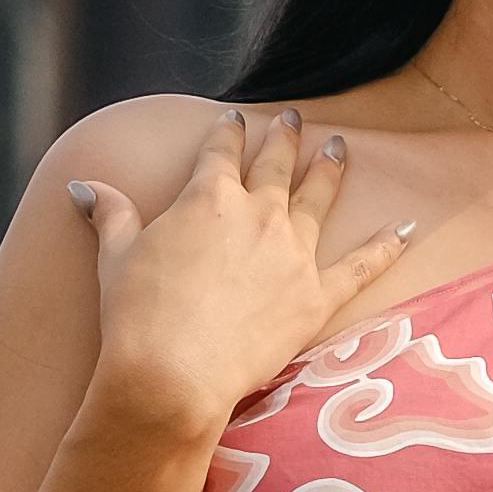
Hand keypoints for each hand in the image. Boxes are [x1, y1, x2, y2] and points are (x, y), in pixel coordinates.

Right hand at [72, 111, 421, 450]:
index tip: (233, 118)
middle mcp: (256, 213)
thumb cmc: (136, 317)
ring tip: (339, 146)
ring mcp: (292, 252)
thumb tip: (83, 187)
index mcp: (206, 197)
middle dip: (283, 137)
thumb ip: (111, 216)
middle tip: (292, 118)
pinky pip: (363, 264)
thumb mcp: (115, 258)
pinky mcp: (316, 296)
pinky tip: (409, 225)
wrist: (172, 373)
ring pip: (317, 197)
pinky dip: (388, 244)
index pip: (220, 151)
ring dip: (329, 168)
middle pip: (274, 164)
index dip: (227, 132)